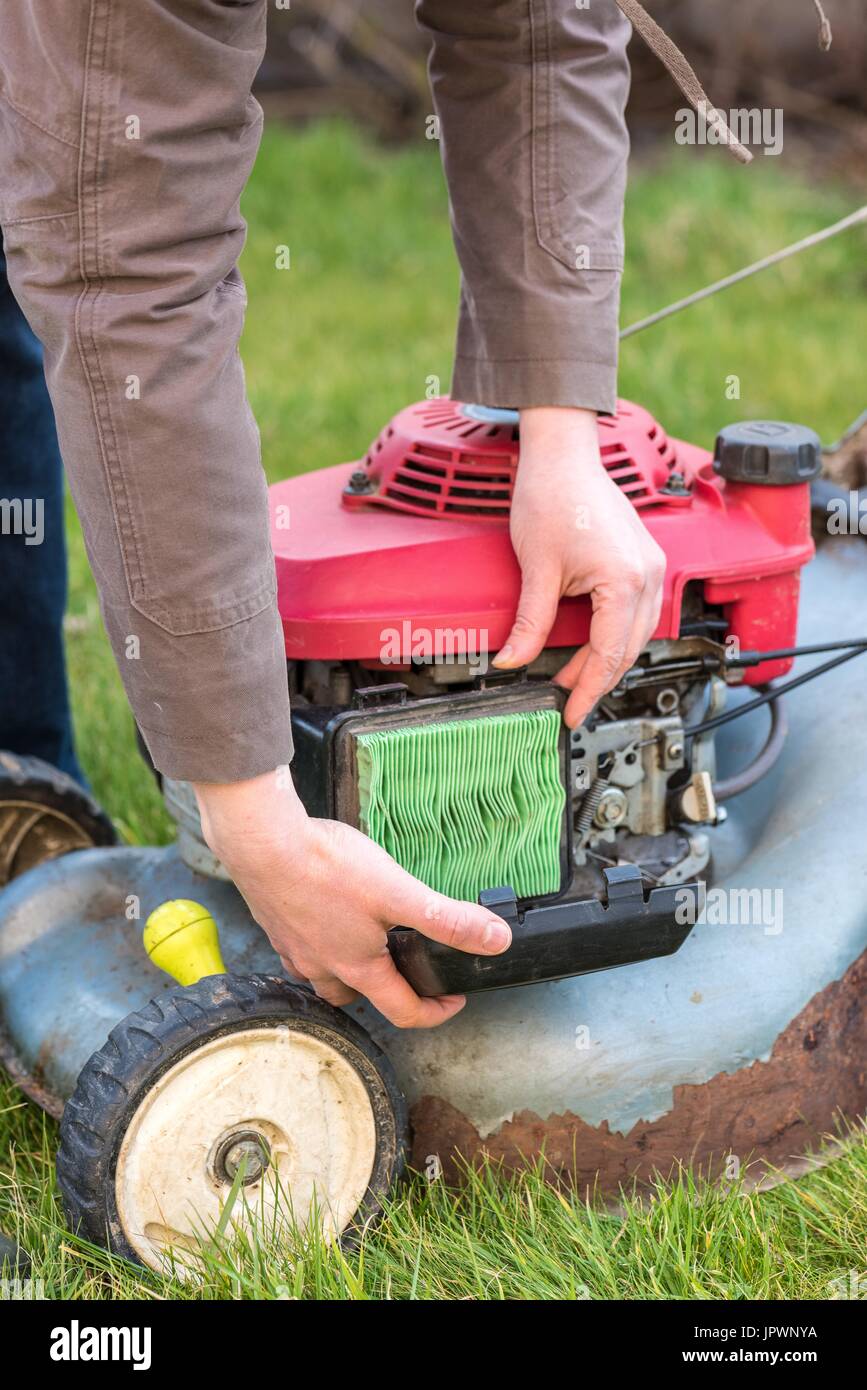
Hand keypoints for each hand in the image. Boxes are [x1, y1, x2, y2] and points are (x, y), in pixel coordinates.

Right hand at [192, 772, 511, 1027]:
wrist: (261, 841)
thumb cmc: (324, 867)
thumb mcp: (397, 892)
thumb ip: (446, 919)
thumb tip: (496, 940)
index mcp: (357, 967)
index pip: (403, 1012)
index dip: (436, 1012)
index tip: (454, 999)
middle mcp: (322, 966)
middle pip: (359, 999)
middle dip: (388, 993)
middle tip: (409, 970)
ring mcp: (294, 947)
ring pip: (325, 976)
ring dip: (349, 971)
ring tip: (366, 946)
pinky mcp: (275, 923)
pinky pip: (301, 949)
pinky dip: (319, 944)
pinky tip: (324, 919)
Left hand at [493, 406, 665, 726]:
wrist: (563, 455)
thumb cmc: (552, 496)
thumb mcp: (536, 569)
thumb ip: (529, 623)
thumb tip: (513, 660)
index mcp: (625, 580)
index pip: (609, 654)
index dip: (588, 689)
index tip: (571, 713)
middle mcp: (647, 575)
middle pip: (628, 649)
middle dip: (597, 679)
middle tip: (568, 702)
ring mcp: (651, 566)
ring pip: (637, 634)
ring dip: (608, 658)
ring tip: (573, 677)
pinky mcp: (643, 560)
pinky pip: (638, 612)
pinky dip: (616, 635)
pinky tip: (591, 644)